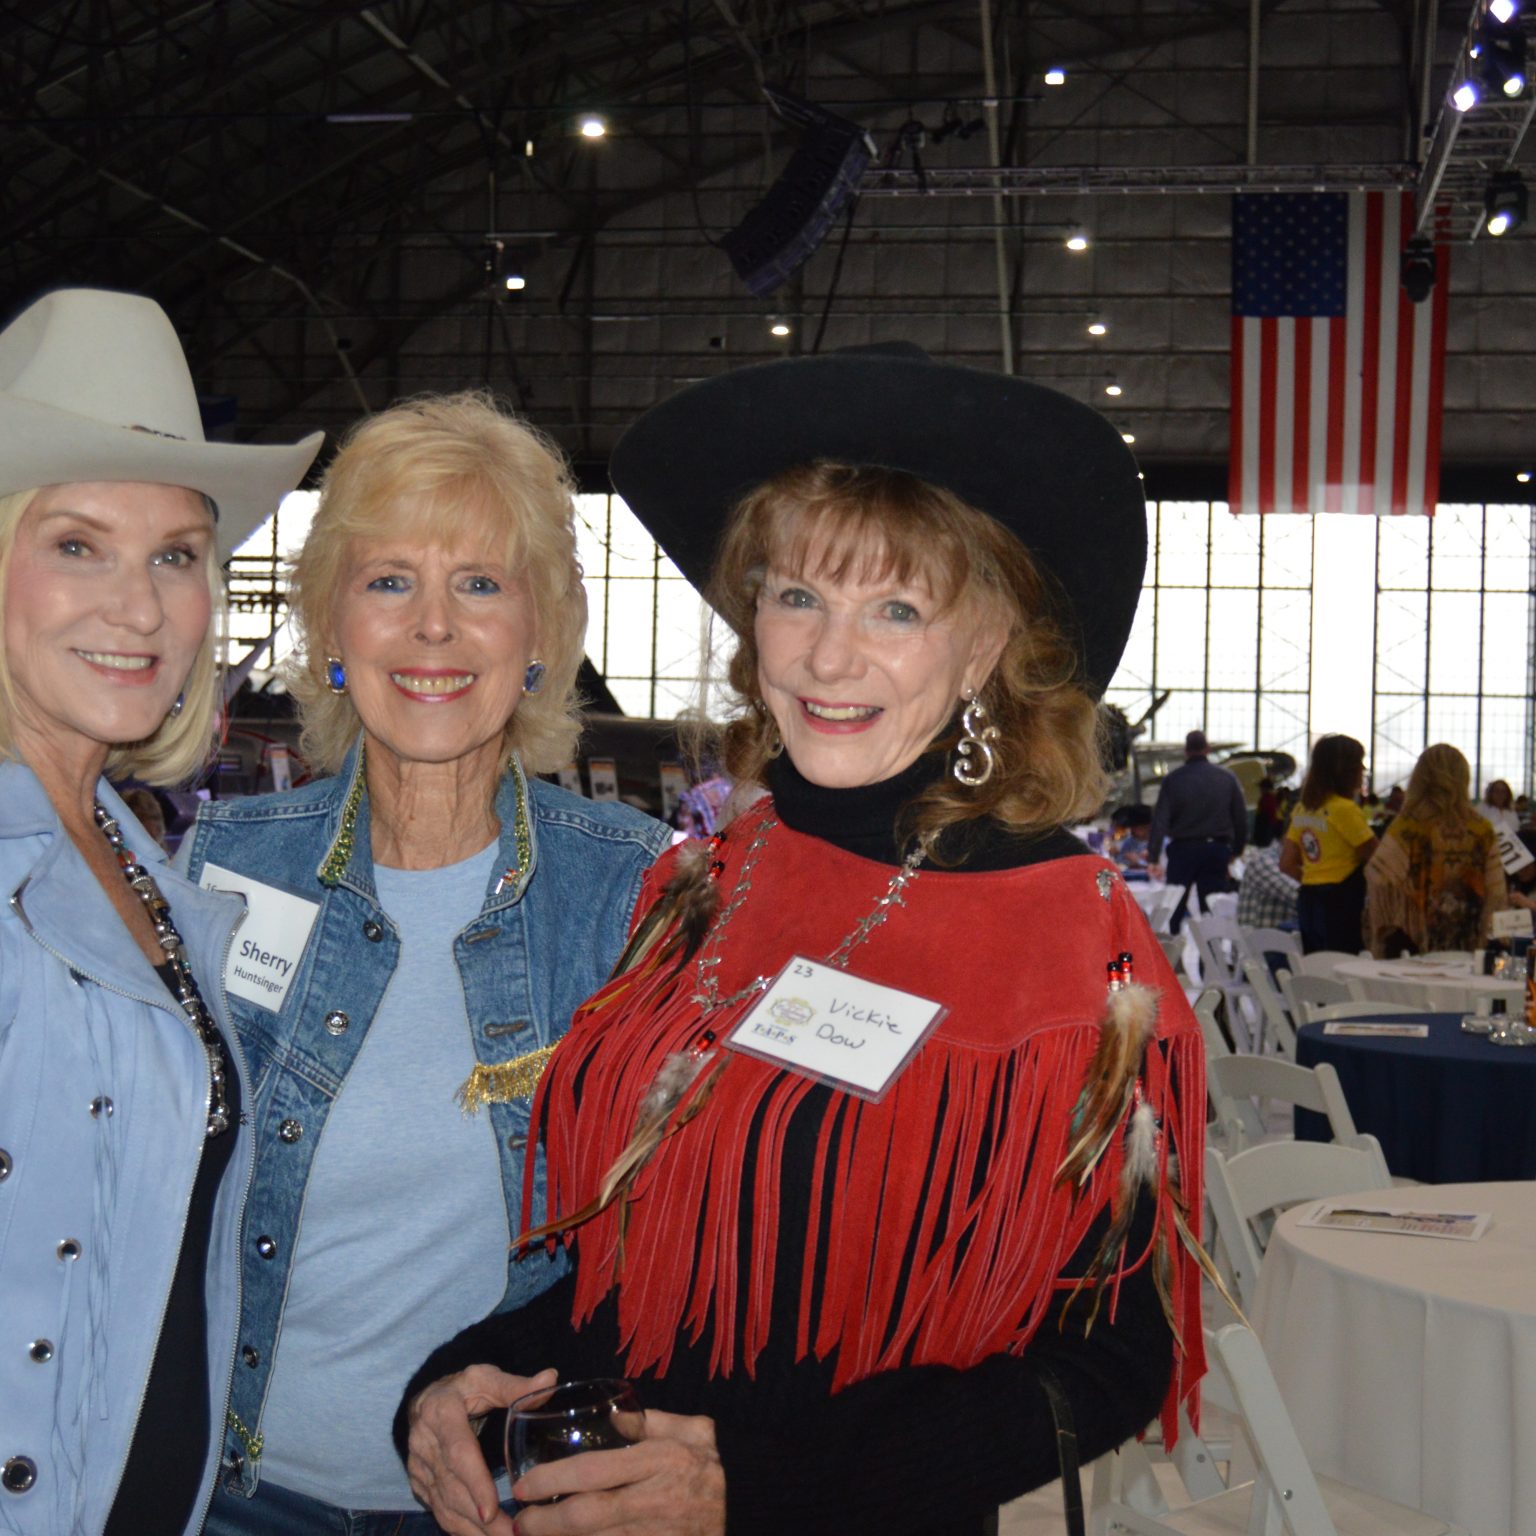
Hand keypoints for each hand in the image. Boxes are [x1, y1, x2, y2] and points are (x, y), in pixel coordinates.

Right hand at [406, 1364, 557, 1535]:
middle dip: (480, 1518)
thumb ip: (515, 1385)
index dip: (475, 1483)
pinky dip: (461, 1529)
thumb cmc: (463, 1388)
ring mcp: (419, 1467)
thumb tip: (550, 1379)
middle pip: (452, 1488)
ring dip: (472, 1530)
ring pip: (444, 1506)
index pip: (458, 1454)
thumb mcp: (485, 1379)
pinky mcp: (419, 1484)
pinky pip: (439, 1511)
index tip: (491, 1511)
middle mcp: (425, 1444)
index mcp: (442, 1413)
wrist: (425, 1400)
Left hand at [511, 1408, 723, 1535]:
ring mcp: (655, 1535)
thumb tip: (611, 1414)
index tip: (524, 1484)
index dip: (553, 1480)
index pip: (594, 1472)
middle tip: (519, 1521)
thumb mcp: (693, 1429)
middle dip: (545, 1523)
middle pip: (587, 1518)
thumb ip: (650, 1420)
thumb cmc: (716, 1464)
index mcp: (658, 1461)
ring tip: (533, 1535)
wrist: (750, 1508)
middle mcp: (653, 1501)